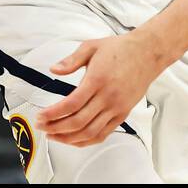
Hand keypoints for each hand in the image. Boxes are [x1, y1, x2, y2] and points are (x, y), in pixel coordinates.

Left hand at [35, 32, 164, 146]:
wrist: (147, 54)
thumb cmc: (119, 49)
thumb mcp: (90, 47)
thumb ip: (71, 60)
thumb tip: (53, 70)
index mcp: (97, 80)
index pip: (71, 104)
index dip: (53, 114)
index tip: (40, 116)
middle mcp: (108, 97)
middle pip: (78, 122)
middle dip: (56, 127)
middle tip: (41, 126)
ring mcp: (116, 108)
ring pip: (90, 132)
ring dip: (69, 138)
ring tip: (53, 135)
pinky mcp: (122, 114)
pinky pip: (103, 134)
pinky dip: (86, 140)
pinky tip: (73, 139)